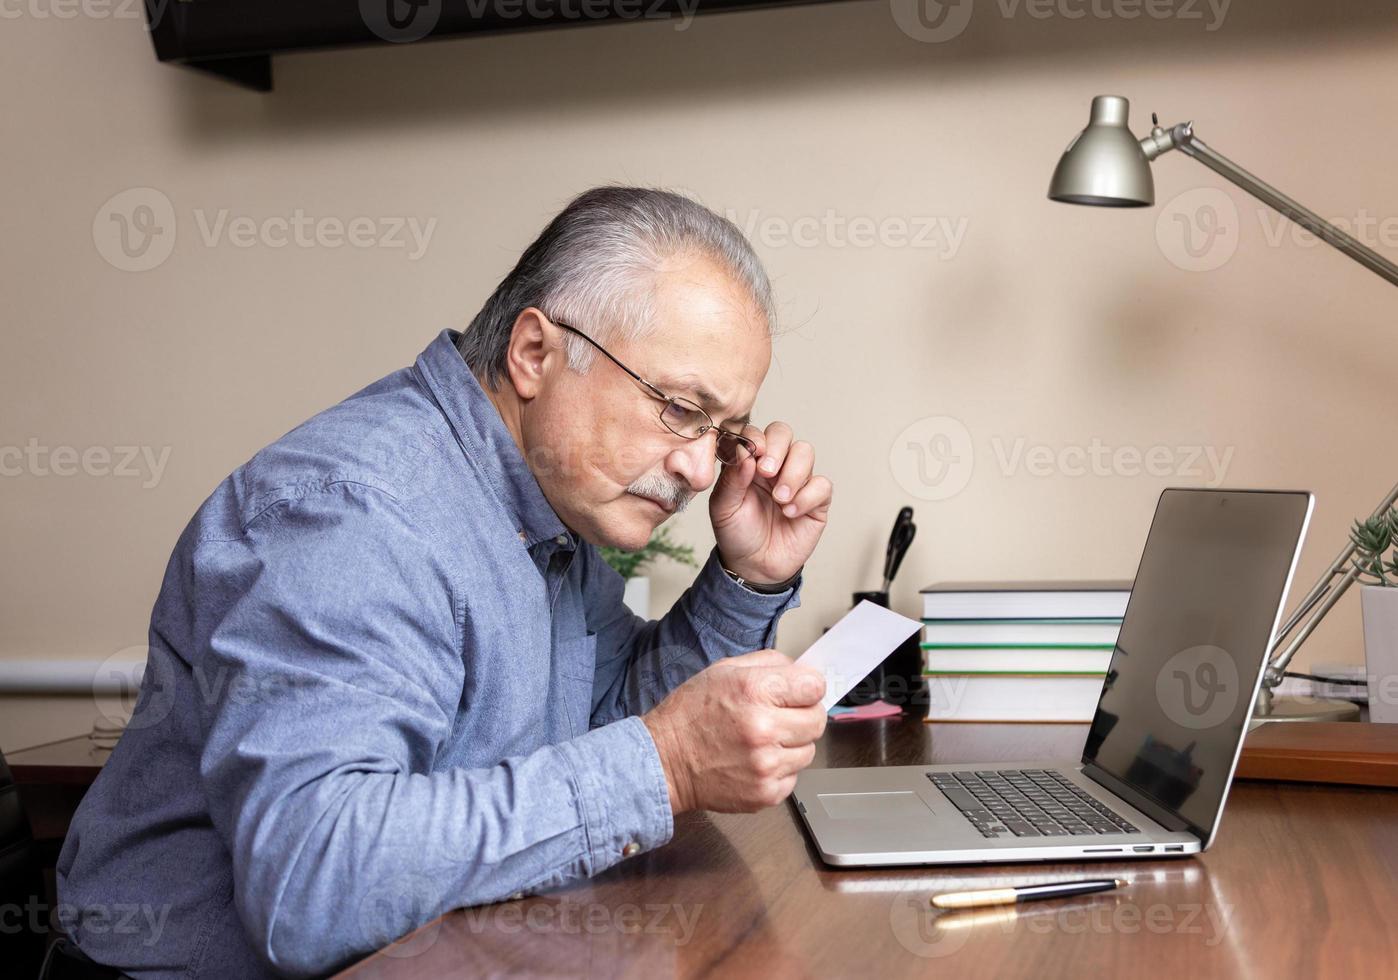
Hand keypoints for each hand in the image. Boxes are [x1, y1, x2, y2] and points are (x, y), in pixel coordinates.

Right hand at [641, 650, 826, 813]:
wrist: (663, 762)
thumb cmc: (690, 715)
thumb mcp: (723, 670)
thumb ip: (769, 664)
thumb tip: (803, 671)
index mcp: (754, 691)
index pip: (815, 686)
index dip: (807, 687)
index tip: (798, 692)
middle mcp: (763, 728)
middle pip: (817, 720)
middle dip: (803, 714)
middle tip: (781, 716)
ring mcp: (766, 765)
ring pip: (809, 750)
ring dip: (792, 744)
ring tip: (762, 740)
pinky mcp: (766, 793)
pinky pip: (794, 777)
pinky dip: (780, 769)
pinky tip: (755, 761)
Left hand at [710, 422, 831, 584]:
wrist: (755, 566)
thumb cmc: (737, 533)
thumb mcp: (723, 508)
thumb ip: (731, 479)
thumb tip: (745, 453)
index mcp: (749, 461)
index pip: (756, 433)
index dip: (755, 437)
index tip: (751, 453)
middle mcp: (774, 465)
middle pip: (783, 433)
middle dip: (776, 448)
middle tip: (767, 472)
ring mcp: (796, 480)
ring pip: (805, 452)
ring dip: (792, 474)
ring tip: (780, 499)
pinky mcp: (816, 499)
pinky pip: (822, 484)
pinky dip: (807, 497)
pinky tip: (791, 513)